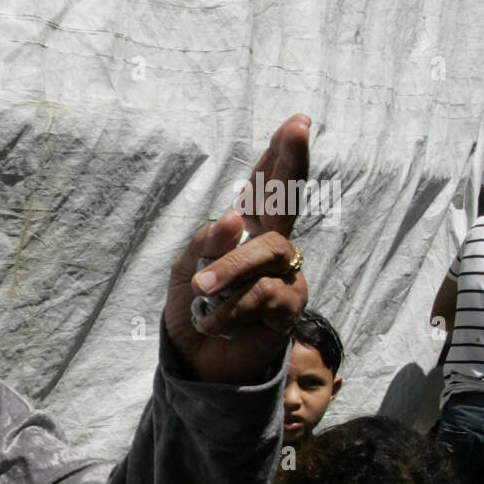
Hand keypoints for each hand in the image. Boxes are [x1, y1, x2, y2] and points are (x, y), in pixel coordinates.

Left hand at [164, 115, 310, 384]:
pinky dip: (232, 308)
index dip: (278, 157)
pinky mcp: (287, 310)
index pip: (264, 189)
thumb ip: (206, 243)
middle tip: (297, 129)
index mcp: (246, 233)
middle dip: (291, 165)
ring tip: (201, 288)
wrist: (197, 361)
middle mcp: (271, 249)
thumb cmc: (194, 310)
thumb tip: (234, 218)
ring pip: (265, 254)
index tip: (296, 121)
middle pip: (287, 203)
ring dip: (230, 269)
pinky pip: (264, 296)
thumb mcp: (186, 270)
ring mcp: (284, 277)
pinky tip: (213, 320)